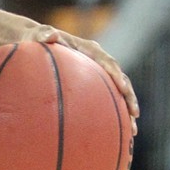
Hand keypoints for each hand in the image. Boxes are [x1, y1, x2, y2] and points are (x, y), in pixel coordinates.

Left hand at [24, 25, 139, 130]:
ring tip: (132, 132)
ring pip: (118, 93)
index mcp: (89, 49)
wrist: (36, 44)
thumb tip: (51, 34)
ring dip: (126, 110)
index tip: (122, 87)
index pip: (107, 61)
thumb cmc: (34, 40)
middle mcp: (98, 61)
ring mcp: (98, 74)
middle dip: (129, 97)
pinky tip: (115, 136)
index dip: (116, 74)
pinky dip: (113, 116)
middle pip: (120, 79)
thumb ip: (42, 34)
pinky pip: (106, 101)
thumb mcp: (35, 36)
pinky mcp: (93, 86)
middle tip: (134, 114)